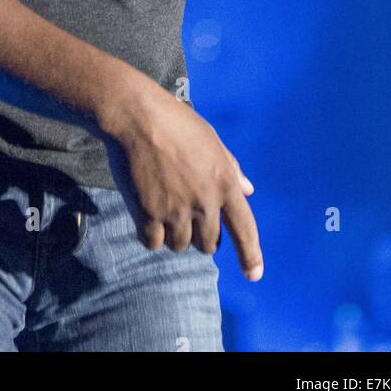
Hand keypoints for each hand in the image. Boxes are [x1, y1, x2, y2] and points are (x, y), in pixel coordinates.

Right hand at [100, 74, 263, 280]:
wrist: (136, 115)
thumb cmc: (175, 121)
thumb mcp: (211, 140)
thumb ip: (231, 168)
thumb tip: (249, 190)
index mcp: (225, 182)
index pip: (244, 228)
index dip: (250, 255)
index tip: (254, 275)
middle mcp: (205, 201)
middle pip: (208, 244)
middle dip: (198, 236)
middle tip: (184, 215)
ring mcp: (177, 209)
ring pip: (180, 245)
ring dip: (172, 234)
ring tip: (161, 205)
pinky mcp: (149, 214)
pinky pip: (153, 243)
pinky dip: (149, 234)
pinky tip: (144, 213)